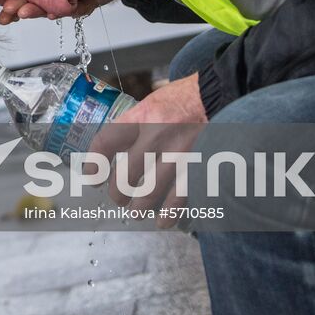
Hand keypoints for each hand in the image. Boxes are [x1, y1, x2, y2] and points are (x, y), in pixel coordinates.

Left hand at [88, 75, 206, 217]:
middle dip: (117, 193)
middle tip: (118, 197)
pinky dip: (167, 215)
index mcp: (142, 117)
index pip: (106, 142)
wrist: (222, 95)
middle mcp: (157, 136)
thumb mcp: (153, 102)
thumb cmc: (186, 99)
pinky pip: (177, 200)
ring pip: (148, 194)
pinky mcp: (198, 168)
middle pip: (125, 176)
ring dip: (139, 207)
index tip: (92, 176)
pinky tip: (163, 220)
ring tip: (137, 211)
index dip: (94, 163)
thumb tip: (115, 147)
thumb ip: (136, 124)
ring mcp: (178, 155)